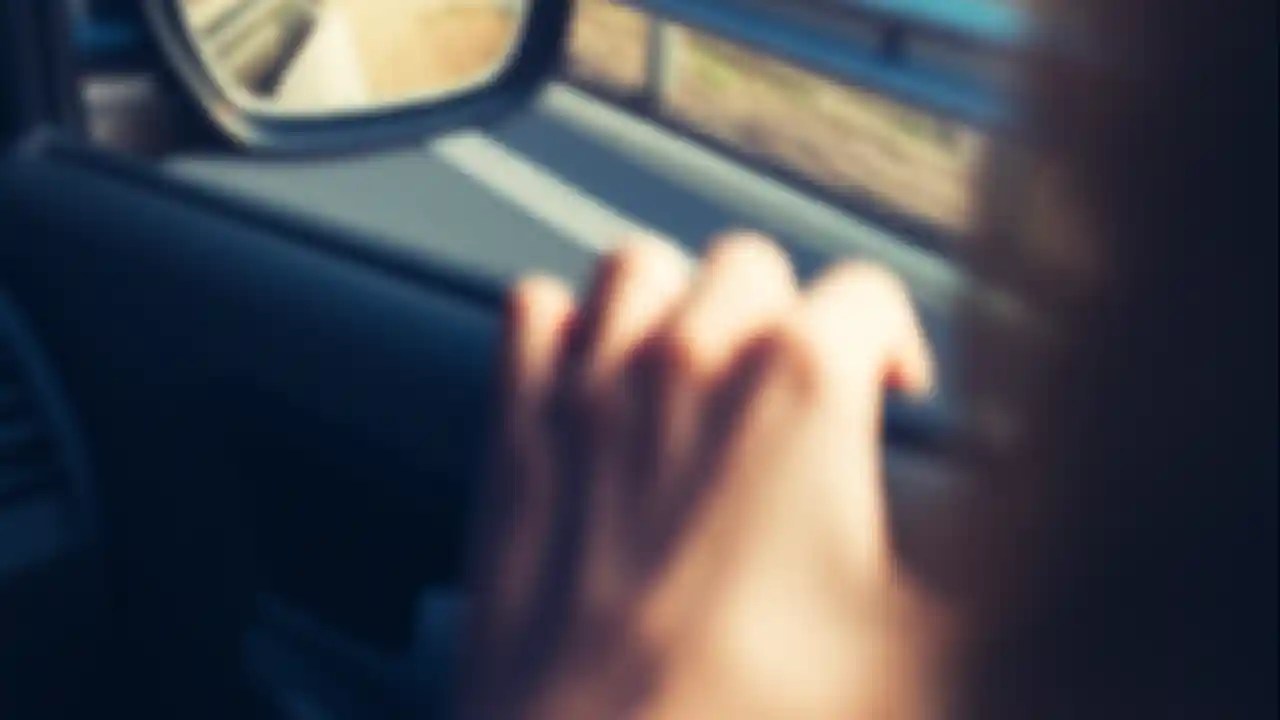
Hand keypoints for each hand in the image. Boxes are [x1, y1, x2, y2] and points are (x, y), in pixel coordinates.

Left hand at [462, 234, 951, 719]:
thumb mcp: (916, 640)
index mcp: (803, 386)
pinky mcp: (516, 422)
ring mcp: (592, 381)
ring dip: (673, 302)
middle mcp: (692, 357)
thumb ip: (976, 563)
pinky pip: (534, 309)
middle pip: (750, 266)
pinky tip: (593, 379)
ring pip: (639, 266)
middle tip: (790, 392)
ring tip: (693, 365)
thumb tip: (1003, 542)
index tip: (886, 389)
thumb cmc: (752, 711)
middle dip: (781, 315)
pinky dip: (567, 328)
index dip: (889, 339)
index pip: (866, 292)